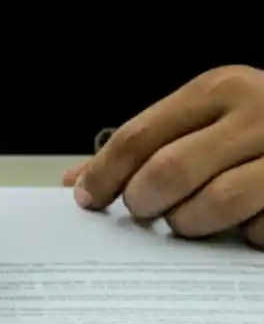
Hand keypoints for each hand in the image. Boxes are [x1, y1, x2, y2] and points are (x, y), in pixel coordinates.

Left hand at [66, 65, 263, 247]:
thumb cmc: (260, 132)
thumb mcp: (207, 121)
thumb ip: (149, 146)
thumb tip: (77, 182)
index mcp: (222, 88)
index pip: (139, 136)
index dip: (103, 174)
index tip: (87, 199)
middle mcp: (260, 112)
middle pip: (169, 172)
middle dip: (144, 202)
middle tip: (143, 212)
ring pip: (214, 204)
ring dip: (189, 224)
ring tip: (188, 221)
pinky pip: (260, 229)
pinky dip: (244, 235)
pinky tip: (245, 223)